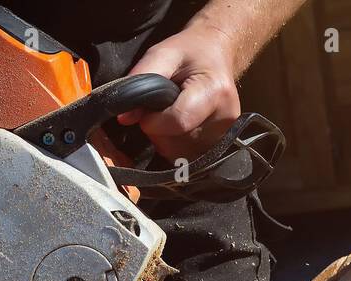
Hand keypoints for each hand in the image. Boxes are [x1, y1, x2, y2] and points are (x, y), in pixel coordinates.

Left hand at [118, 25, 241, 160]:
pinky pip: (188, 158)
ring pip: (181, 154)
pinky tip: (180, 126)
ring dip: (167, 139)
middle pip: (178, 142)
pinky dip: (177, 145)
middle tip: (164, 106)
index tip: (149, 108)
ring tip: (173, 113)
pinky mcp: (222, 146)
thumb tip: (124, 117)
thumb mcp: (163, 53)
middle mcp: (226, 118)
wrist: (218, 53)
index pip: (178, 122)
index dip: (154, 120)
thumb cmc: (191, 52)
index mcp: (215, 92)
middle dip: (159, 129)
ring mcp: (226, 136)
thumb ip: (141, 79)